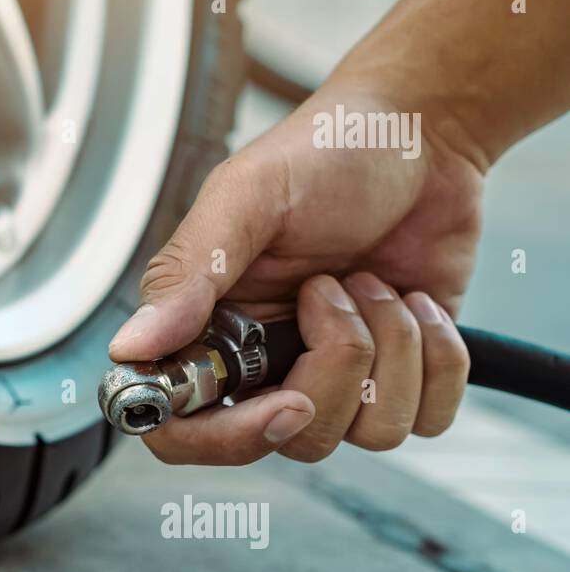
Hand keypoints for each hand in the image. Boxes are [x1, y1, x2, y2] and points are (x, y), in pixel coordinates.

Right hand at [109, 83, 478, 464]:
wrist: (422, 133)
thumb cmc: (325, 152)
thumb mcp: (246, 198)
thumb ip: (187, 273)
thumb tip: (131, 346)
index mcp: (210, 329)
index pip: (182, 429)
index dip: (223, 437)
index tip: (281, 400)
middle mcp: (267, 364)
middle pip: (289, 438)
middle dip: (332, 369)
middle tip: (332, 290)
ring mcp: (337, 375)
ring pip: (367, 433)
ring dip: (390, 346)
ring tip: (375, 280)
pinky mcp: (404, 375)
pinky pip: (426, 418)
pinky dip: (439, 357)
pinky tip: (416, 300)